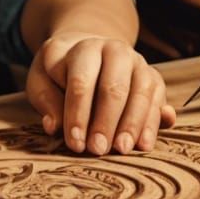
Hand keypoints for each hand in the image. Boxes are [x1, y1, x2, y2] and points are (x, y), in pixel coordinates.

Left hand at [25, 35, 175, 154]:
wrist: (89, 53)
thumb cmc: (60, 73)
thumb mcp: (42, 80)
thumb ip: (45, 99)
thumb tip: (53, 126)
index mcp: (83, 49)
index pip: (81, 81)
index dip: (77, 113)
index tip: (74, 143)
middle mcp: (113, 50)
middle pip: (113, 86)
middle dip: (106, 121)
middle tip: (98, 150)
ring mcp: (137, 62)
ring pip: (140, 91)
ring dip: (132, 123)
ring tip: (122, 150)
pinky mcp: (153, 77)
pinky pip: (157, 98)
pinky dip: (153, 122)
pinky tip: (144, 145)